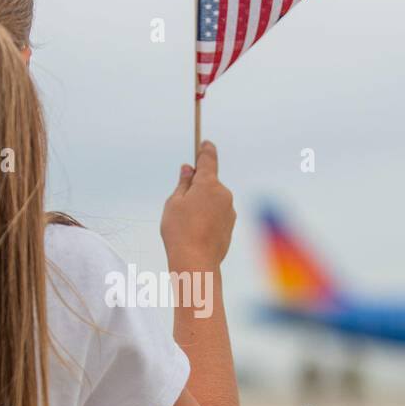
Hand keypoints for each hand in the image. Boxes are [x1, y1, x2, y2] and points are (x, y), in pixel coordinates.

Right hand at [161, 141, 235, 269]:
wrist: (196, 262)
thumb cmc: (180, 231)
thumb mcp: (174, 203)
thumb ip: (183, 184)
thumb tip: (189, 170)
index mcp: (209, 184)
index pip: (209, 159)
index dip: (205, 150)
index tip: (205, 143)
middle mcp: (223, 194)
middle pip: (209, 183)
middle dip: (197, 187)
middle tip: (180, 202)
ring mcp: (229, 211)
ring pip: (213, 201)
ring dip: (202, 205)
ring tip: (186, 224)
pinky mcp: (230, 226)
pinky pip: (217, 215)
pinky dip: (207, 219)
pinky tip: (196, 233)